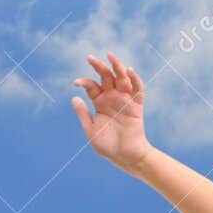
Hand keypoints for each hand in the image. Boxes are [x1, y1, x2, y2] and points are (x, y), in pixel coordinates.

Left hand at [72, 53, 151, 173]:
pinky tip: (129, 71)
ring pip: (121, 79)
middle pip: (106, 77)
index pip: (91, 86)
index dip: (84, 82)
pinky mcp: (136, 106)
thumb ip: (83, 114)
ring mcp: (125, 100)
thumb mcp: (91, 130)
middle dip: (99, 66)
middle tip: (89, 57)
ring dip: (117, 67)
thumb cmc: (107, 146)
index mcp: (100, 102)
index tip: (76, 83)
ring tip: (110, 56)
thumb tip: (74, 98)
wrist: (125, 157)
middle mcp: (112, 98)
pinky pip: (138, 90)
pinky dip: (135, 79)